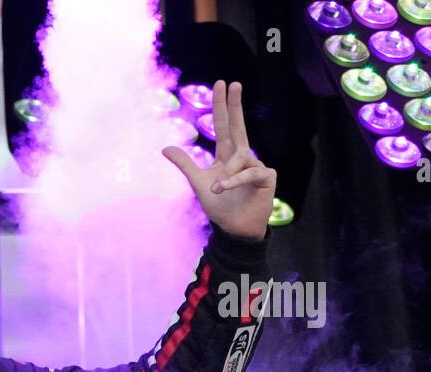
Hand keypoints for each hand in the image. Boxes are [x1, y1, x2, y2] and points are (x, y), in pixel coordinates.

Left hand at [162, 81, 275, 241]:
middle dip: (234, 105)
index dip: (222, 106)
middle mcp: (242, 156)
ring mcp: (256, 164)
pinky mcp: (266, 176)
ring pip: (240, 157)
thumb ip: (185, 164)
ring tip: (216, 189)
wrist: (233, 229)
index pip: (224, 126)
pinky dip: (234, 181)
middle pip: (238, 126)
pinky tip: (222, 189)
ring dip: (227, 174)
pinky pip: (249, 172)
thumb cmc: (220, 206)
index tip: (221, 84)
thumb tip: (164, 148)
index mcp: (227, 155)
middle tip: (233, 83)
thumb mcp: (198, 182)